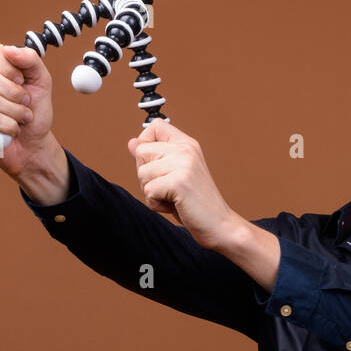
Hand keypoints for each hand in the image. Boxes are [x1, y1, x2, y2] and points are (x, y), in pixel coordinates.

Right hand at [0, 43, 54, 176]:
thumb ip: (31, 60)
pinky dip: (7, 126)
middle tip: (26, 104)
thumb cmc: (35, 111)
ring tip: (21, 119)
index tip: (23, 83)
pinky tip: (11, 129)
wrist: (34, 143)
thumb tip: (10, 50)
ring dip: (15, 113)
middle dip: (16, 95)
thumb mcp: (42, 82)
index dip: (11, 69)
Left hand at [128, 119, 237, 248]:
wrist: (219, 224)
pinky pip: (148, 191)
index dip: (145, 143)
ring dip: (151, 192)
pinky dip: (155, 204)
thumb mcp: (173, 174)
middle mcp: (186, 149)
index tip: (157, 163)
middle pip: (142, 151)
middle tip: (167, 188)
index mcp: (187, 144)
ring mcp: (183, 164)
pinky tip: (174, 205)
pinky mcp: (179, 182)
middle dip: (146, 175)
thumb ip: (153, 157)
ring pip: (142, 173)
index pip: (155, 126)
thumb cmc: (195, 202)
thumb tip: (132, 143)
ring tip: (172, 197)